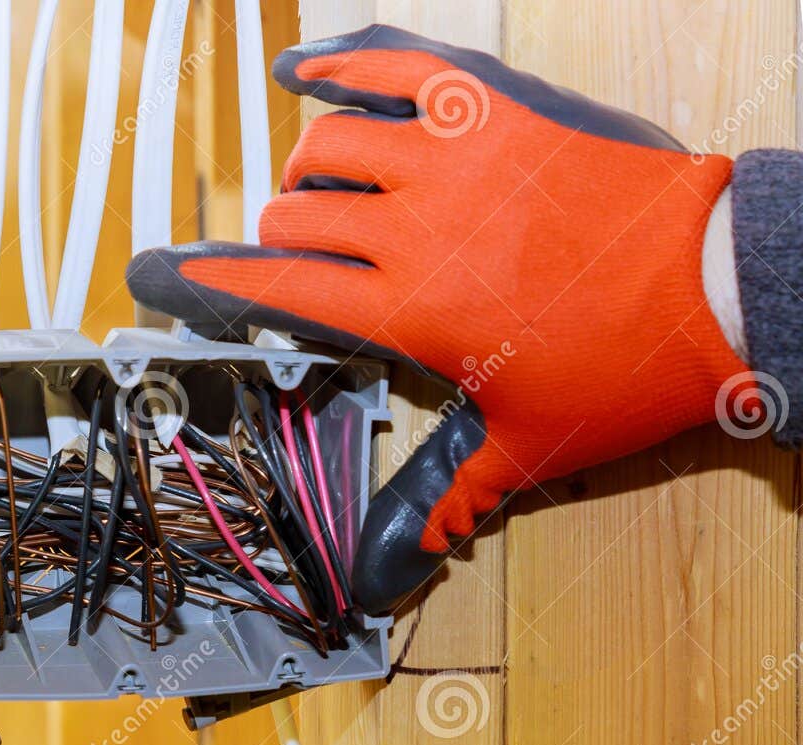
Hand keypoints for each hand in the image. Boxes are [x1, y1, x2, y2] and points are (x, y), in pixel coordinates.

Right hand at [127, 24, 751, 612]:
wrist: (718, 285)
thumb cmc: (623, 366)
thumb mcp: (528, 443)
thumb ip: (457, 492)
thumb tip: (415, 551)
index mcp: (407, 311)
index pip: (275, 290)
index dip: (205, 283)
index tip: (158, 272)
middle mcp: (412, 229)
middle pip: (293, 219)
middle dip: (278, 241)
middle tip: (295, 256)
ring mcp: (453, 160)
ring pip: (332, 145)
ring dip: (311, 170)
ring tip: (321, 186)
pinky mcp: (496, 112)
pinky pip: (400, 68)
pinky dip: (346, 60)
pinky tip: (309, 66)